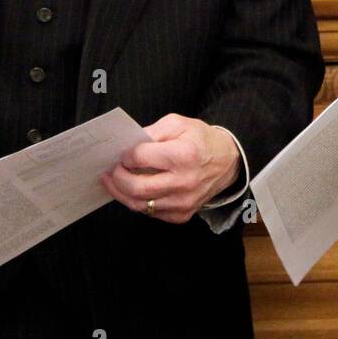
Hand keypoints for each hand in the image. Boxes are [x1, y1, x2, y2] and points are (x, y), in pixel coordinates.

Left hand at [100, 114, 239, 223]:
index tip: (122, 154)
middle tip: (111, 170)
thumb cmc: (200, 140)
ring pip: (140, 205)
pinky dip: (138, 202)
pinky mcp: (182, 214)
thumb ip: (152, 132)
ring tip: (113, 181)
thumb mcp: (178, 123)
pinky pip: (151, 213)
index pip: (140, 158)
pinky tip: (132, 191)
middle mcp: (184, 182)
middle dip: (117, 179)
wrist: (227, 162)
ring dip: (122, 193)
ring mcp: (184, 202)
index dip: (126, 156)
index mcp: (183, 155)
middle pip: (137, 188)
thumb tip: (128, 147)